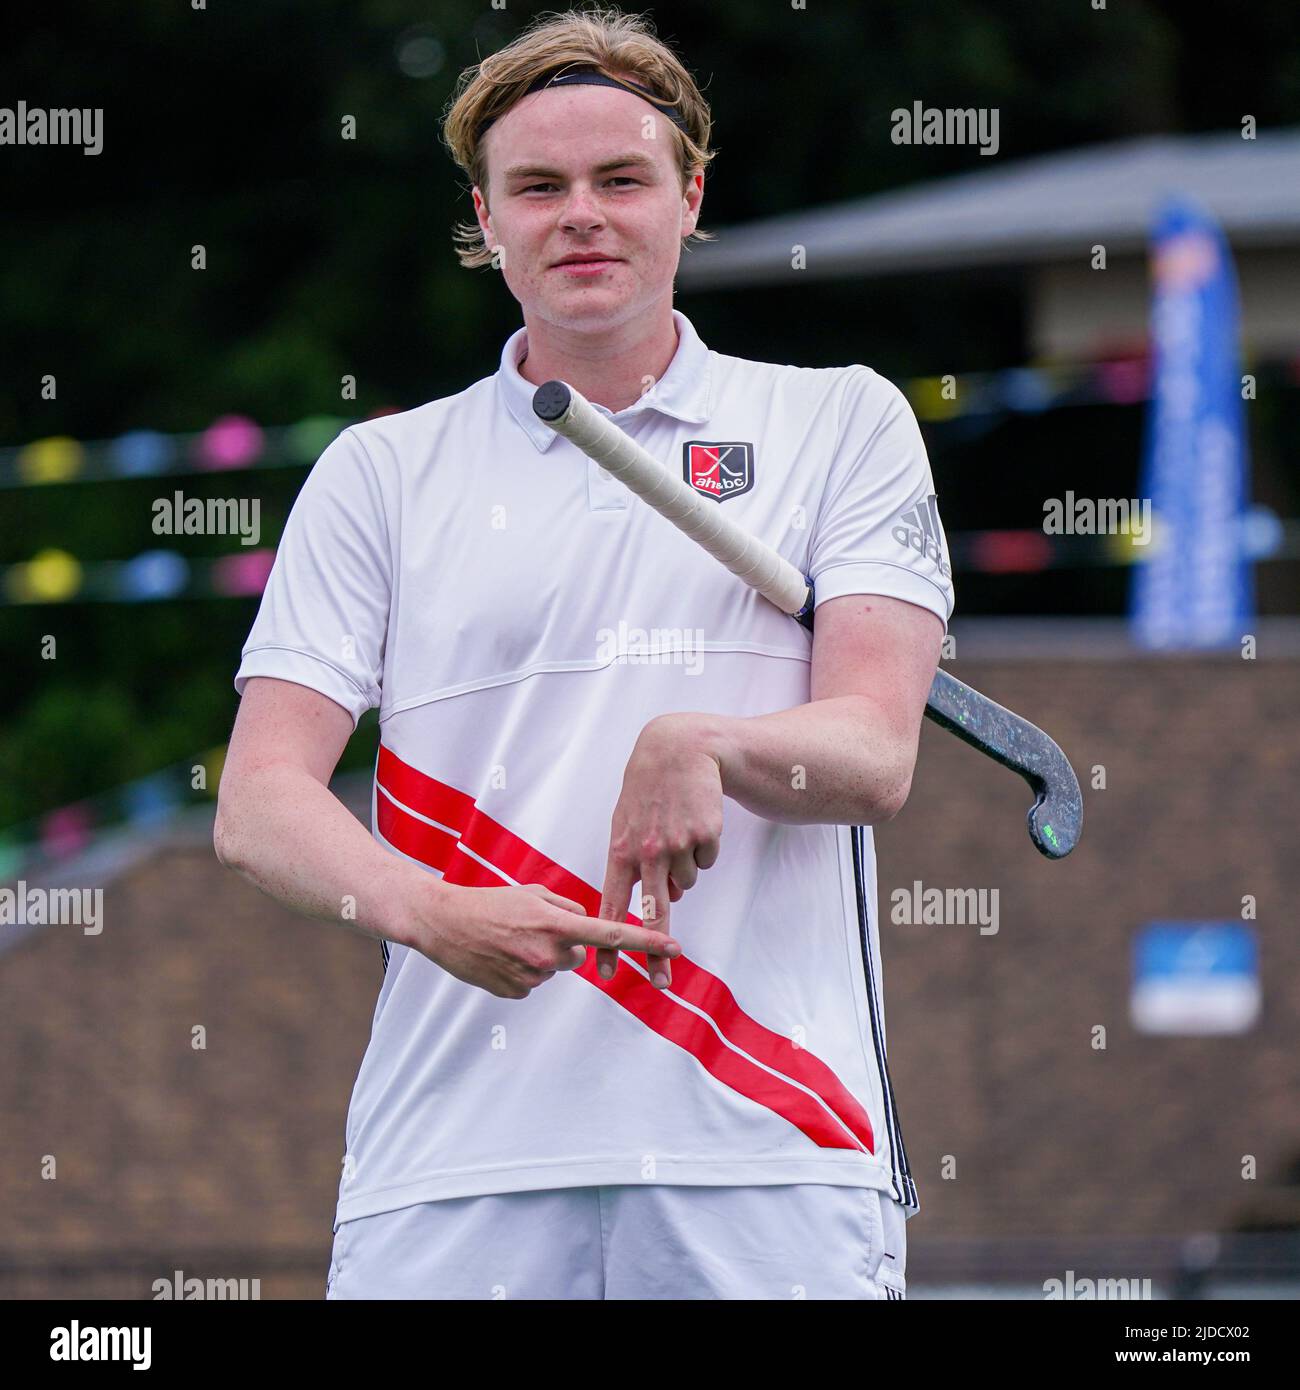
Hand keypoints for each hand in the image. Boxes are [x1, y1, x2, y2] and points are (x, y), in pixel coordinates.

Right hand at [419, 881, 681, 1000]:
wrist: (443, 922)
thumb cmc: (490, 903)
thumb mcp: (533, 894)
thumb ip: (567, 907)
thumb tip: (586, 924)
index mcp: (556, 923)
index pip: (612, 933)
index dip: (646, 941)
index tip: (674, 948)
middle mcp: (548, 953)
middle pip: (578, 954)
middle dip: (564, 942)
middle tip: (531, 928)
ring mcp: (531, 976)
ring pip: (555, 968)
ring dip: (542, 956)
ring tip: (510, 941)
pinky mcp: (515, 992)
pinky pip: (534, 982)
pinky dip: (523, 970)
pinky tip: (501, 956)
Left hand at [597, 713, 723, 988]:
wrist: (679, 749)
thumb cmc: (649, 790)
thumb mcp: (628, 822)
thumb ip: (637, 863)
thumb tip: (666, 899)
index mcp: (622, 850)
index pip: (613, 905)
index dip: (608, 942)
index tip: (605, 972)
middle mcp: (648, 852)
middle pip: (654, 912)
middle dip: (655, 951)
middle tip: (659, 981)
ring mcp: (678, 844)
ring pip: (687, 882)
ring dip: (685, 867)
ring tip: (678, 830)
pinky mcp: (705, 836)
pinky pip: (706, 861)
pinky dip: (703, 848)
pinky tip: (694, 820)